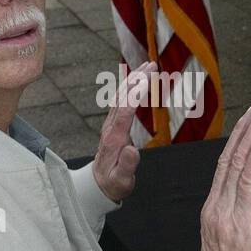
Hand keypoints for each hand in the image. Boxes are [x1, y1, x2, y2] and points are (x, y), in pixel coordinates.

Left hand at [92, 60, 157, 202]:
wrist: (98, 184)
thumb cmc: (114, 183)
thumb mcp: (122, 180)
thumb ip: (128, 166)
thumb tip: (133, 150)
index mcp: (115, 139)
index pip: (125, 111)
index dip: (136, 94)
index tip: (146, 80)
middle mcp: (110, 128)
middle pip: (123, 98)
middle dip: (137, 80)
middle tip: (152, 65)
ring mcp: (110, 125)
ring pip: (121, 97)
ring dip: (134, 79)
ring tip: (147, 65)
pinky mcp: (112, 124)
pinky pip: (121, 101)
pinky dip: (129, 87)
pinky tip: (136, 78)